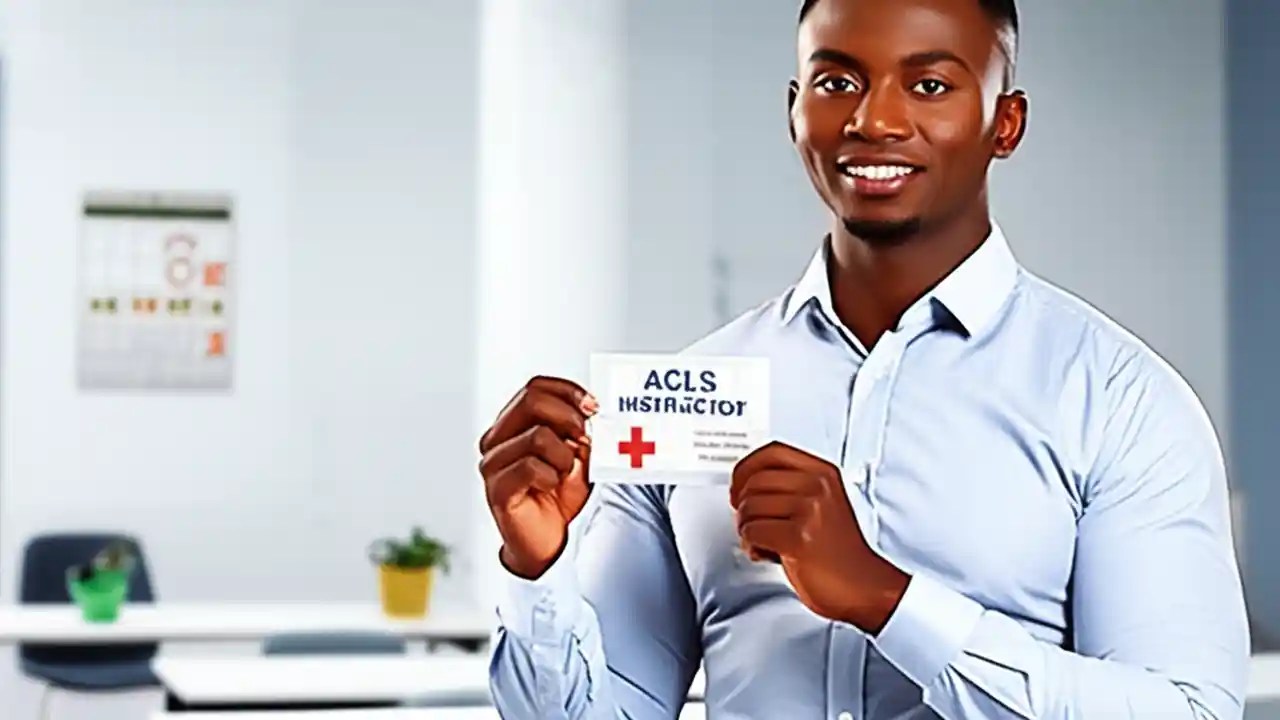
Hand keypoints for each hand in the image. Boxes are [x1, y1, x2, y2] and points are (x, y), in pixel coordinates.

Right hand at [478, 376, 597, 579]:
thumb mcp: (580, 455)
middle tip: (585, 438)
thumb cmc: (561, 498)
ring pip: (537, 434)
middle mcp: (497, 439)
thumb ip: (581, 429)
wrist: (551, 543)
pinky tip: (551, 487)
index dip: (567, 391)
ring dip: (564, 455)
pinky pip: (531, 467)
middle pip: (531, 400)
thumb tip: (592, 408)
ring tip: (564, 474)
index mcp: (513, 424)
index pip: (535, 387)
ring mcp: (493, 464)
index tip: (593, 406)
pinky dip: (552, 476)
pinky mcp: (497, 489)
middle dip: (569, 416)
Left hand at [730, 441, 909, 633]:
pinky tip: (765, 553)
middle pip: (754, 481)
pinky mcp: (798, 538)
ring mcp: (809, 511)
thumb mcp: (823, 504)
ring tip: (762, 542)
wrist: (864, 587)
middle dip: (743, 507)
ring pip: (749, 508)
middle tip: (750, 524)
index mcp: (823, 473)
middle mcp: (817, 487)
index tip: (737, 485)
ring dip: (746, 529)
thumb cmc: (840, 552)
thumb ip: (792, 488)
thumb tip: (746, 485)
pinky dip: (751, 545)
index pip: (772, 452)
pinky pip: (752, 532)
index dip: (746, 468)